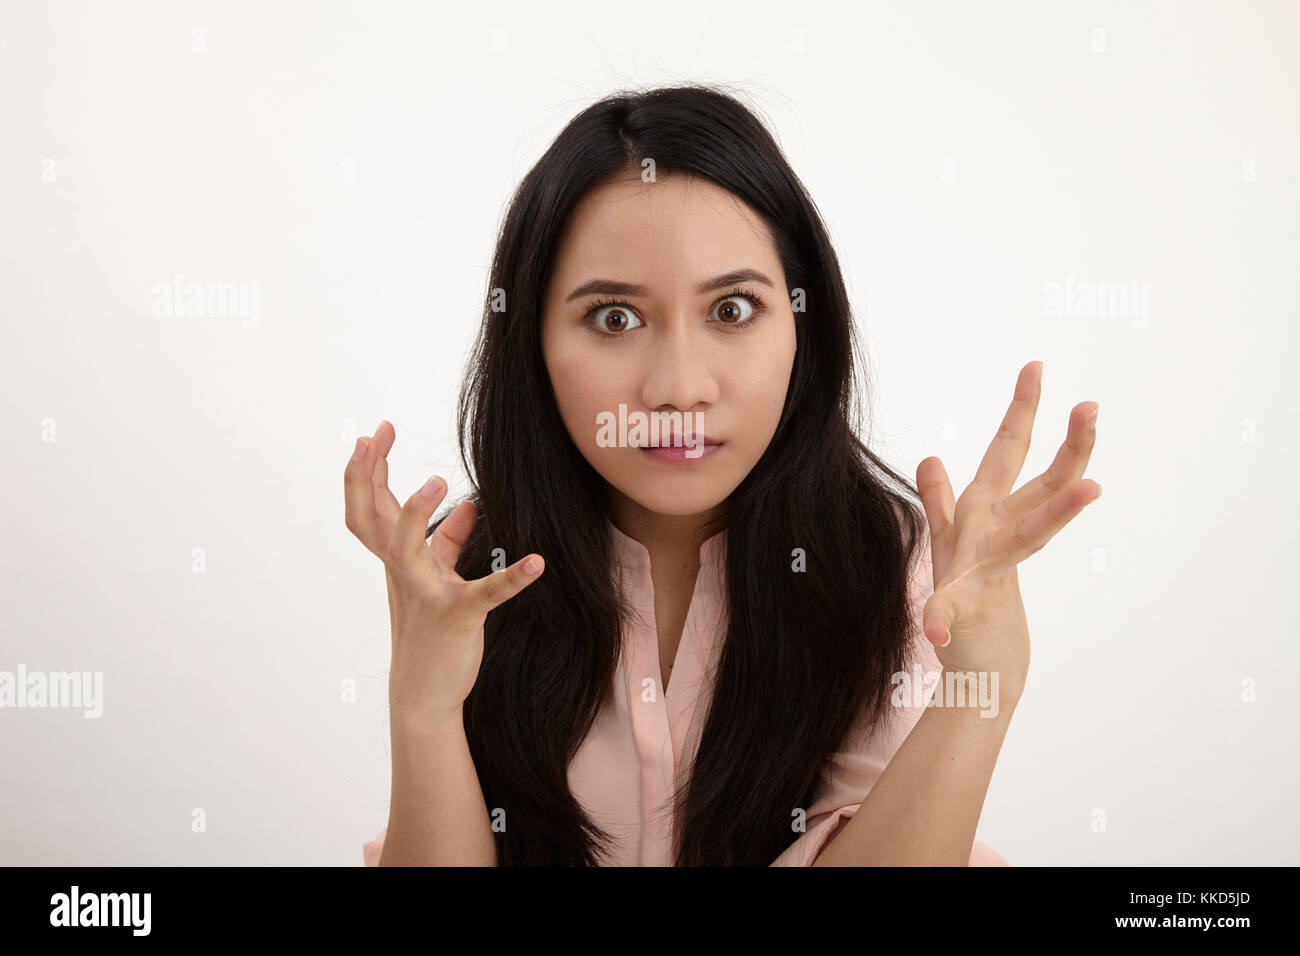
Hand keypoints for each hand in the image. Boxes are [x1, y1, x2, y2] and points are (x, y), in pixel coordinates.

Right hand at [343, 421, 545, 722]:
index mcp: (397, 559)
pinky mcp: (455, 616)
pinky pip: (484, 593)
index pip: (374, 505)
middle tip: (373, 438)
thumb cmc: (430, 629)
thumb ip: (449, 541)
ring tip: (439, 481)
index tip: (380, 431)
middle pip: (370, 519)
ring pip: (404, 548)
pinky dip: (511, 577)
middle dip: (366, 477)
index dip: (371, 468)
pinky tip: (537, 563)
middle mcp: (402, 571)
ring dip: (416, 513)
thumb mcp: (437, 578)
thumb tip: (468, 505)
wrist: (425, 691)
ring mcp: (424, 593)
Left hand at [915, 361, 1099, 697]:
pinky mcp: (969, 611)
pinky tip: (936, 624)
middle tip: (1091, 406)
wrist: (980, 665)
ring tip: (1093, 489)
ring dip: (1060, 511)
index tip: (1035, 364)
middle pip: (1044, 483)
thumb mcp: (947, 544)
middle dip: (1068, 446)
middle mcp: (1000, 534)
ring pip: (1031, 531)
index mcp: (989, 511)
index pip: (1011, 451)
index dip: (1022, 410)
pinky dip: (941, 616)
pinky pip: (954, 609)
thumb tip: (931, 456)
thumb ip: (939, 502)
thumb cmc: (966, 599)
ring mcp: (991, 570)